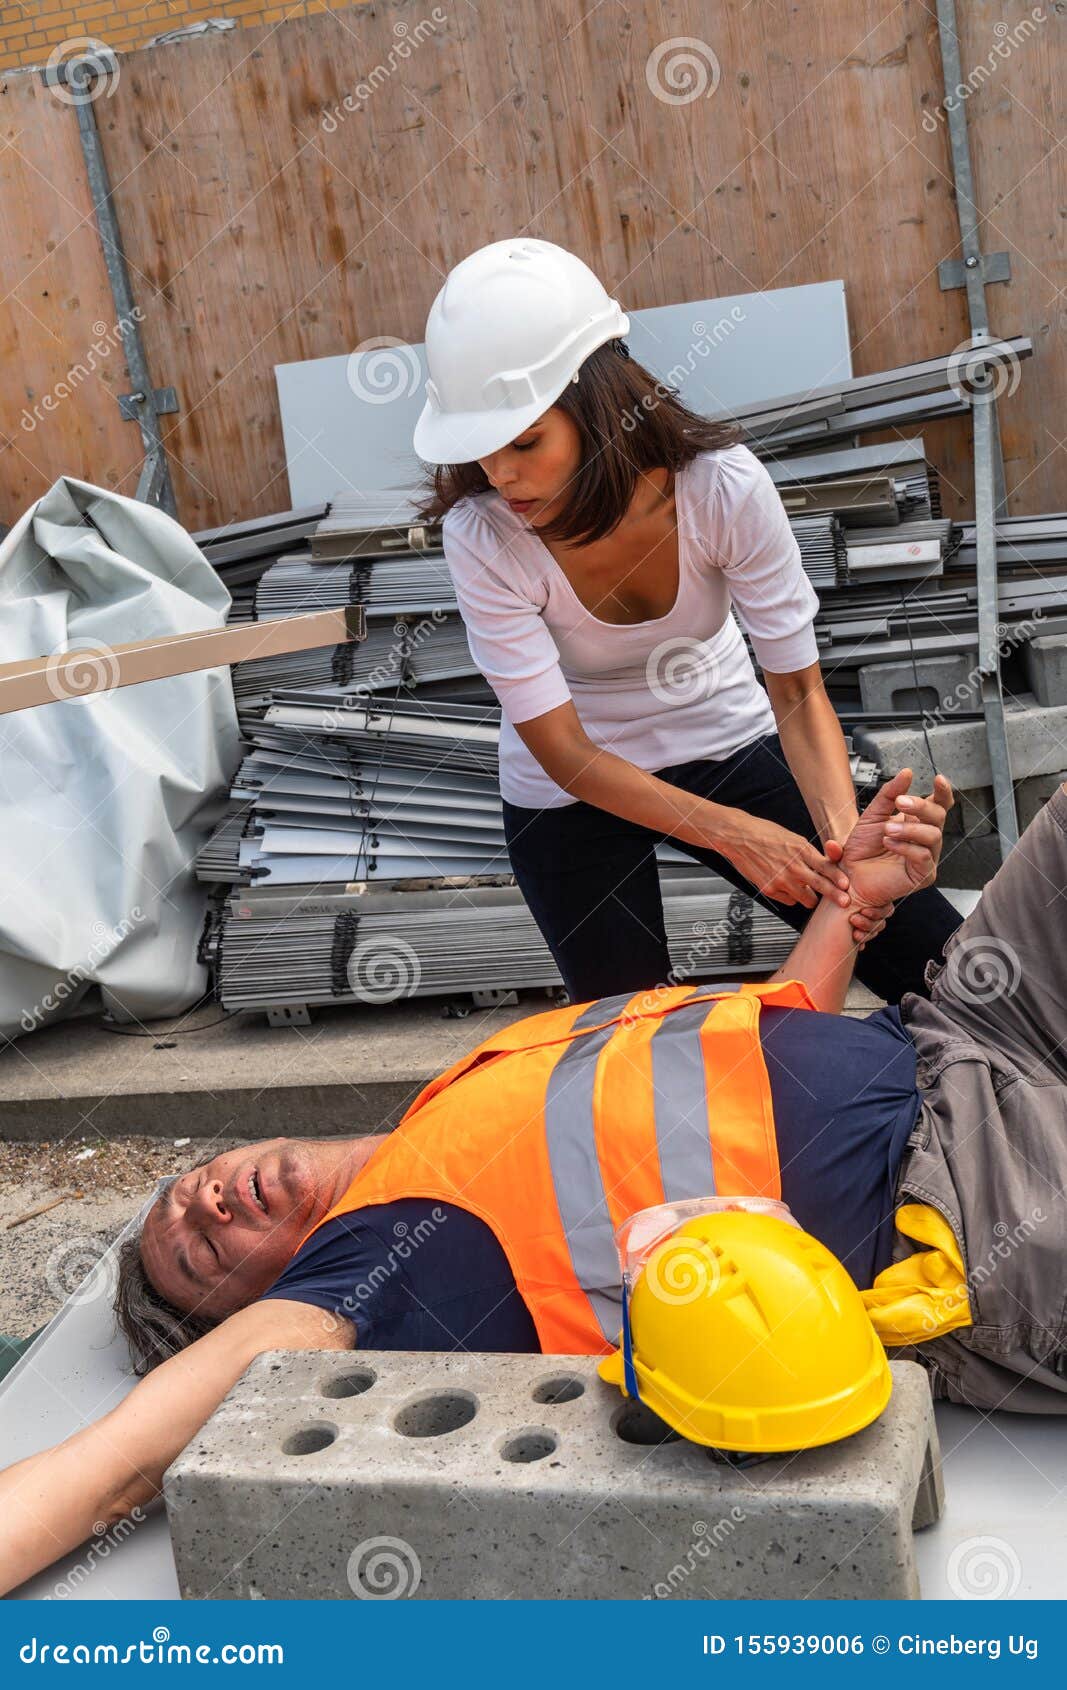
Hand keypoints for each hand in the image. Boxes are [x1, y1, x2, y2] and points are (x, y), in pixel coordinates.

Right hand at [716, 811, 852, 910]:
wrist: (738, 836)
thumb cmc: (763, 833)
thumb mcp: (792, 838)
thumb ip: (808, 853)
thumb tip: (823, 865)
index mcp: (801, 849)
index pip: (827, 868)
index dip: (838, 878)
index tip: (846, 885)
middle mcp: (793, 866)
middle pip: (821, 887)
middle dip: (835, 896)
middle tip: (844, 902)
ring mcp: (781, 879)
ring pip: (806, 899)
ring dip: (810, 897)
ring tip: (809, 892)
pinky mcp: (769, 889)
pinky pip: (789, 901)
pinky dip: (791, 897)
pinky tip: (788, 888)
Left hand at [826, 768, 953, 915]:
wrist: (849, 876)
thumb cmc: (861, 848)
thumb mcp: (872, 814)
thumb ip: (889, 794)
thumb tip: (907, 773)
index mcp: (917, 822)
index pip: (939, 805)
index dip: (943, 792)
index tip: (938, 779)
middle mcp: (925, 838)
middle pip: (938, 816)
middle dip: (921, 806)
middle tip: (900, 802)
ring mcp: (927, 857)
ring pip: (934, 835)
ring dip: (910, 829)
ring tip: (887, 829)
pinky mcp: (923, 875)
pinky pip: (924, 856)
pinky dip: (907, 847)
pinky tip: (889, 843)